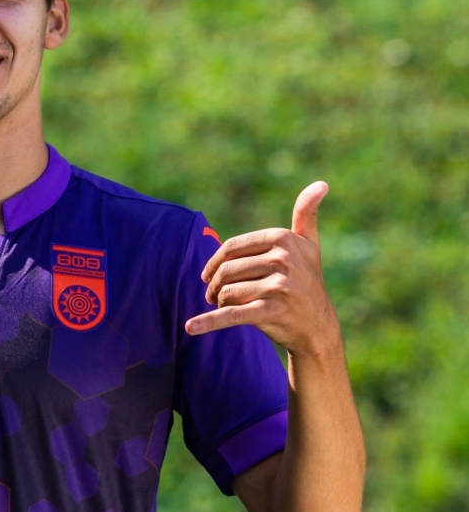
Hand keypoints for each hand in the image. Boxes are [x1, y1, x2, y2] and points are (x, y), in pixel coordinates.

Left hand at [184, 182, 339, 357]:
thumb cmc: (308, 281)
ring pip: (226, 291)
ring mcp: (278, 286)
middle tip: (213, 296)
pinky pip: (231, 315)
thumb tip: (321, 183)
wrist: (318, 326)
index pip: (231, 248)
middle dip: (215, 285)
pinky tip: (190, 328)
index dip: (214, 262)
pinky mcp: (271, 311)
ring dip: (218, 302)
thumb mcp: (309, 245)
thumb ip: (306, 214)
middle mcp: (282, 259)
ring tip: (222, 306)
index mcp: (282, 239)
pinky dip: (208, 322)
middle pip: (226, 270)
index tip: (208, 276)